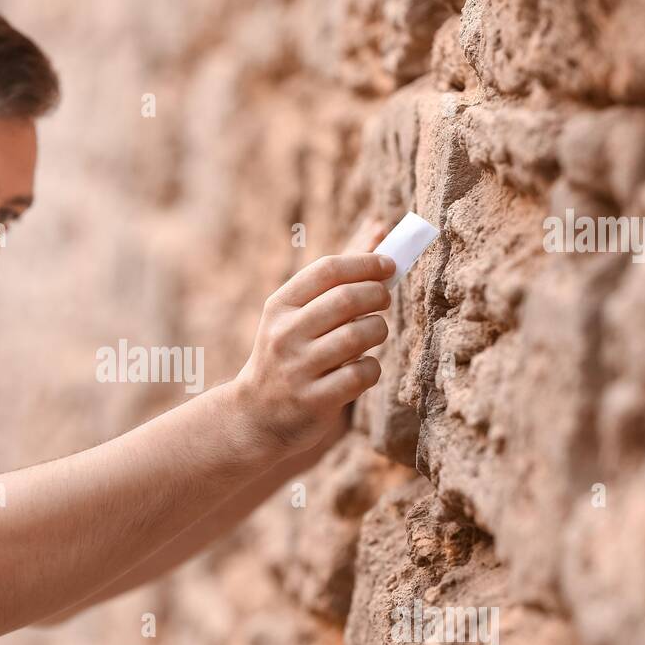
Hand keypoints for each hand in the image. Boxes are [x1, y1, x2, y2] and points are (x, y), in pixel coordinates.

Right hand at [232, 239, 394, 457]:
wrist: (256, 415)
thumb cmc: (289, 354)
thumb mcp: (297, 314)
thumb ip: (338, 277)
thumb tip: (381, 229)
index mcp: (280, 306)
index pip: (327, 270)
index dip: (365, 263)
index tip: (388, 265)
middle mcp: (285, 334)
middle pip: (348, 299)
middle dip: (378, 294)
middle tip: (384, 299)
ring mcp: (298, 369)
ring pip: (359, 335)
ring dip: (378, 330)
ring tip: (374, 333)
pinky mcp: (314, 400)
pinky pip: (362, 374)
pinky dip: (372, 368)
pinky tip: (362, 369)